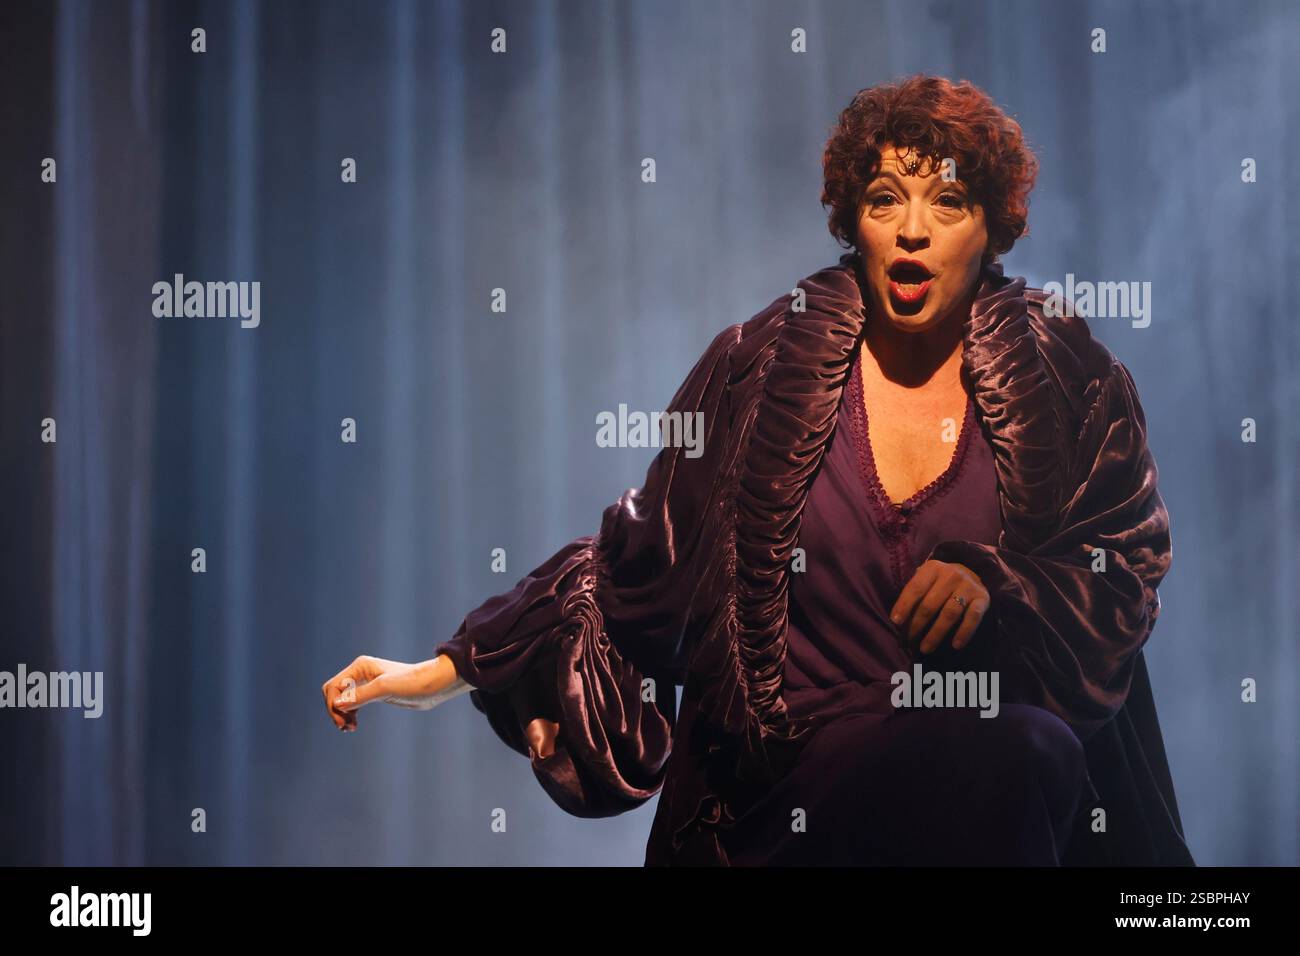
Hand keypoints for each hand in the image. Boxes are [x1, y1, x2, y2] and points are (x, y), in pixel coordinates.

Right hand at [321, 655, 450, 732]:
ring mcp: (367, 683)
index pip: (333, 686)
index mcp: (360, 667)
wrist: (435, 685)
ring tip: (349, 728)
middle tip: (344, 727)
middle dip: (335, 710)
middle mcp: (361, 672)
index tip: (343, 722)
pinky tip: (354, 725)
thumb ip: (361, 695)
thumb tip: (337, 703)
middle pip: (334, 692)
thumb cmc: (413, 683)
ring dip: (341, 714)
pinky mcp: (375, 693)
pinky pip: (352, 703)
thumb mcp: (385, 689)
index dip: (333, 705)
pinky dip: (349, 714)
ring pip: (341, 699)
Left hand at [889, 559, 989, 654]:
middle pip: (930, 604)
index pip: (915, 588)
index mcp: (933, 568)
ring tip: (925, 648)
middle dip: (917, 625)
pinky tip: (955, 645)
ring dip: (936, 633)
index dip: (904, 605)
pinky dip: (964, 632)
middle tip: (910, 641)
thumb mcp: (927, 580)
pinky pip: (973, 618)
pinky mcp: (983, 598)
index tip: (895, 622)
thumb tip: (897, 620)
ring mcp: (968, 586)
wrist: (973, 574)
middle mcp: (951, 574)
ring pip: (949, 614)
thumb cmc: (941, 583)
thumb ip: (913, 594)